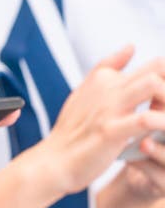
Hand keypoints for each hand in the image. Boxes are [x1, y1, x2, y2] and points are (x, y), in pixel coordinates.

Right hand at [35, 47, 164, 194]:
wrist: (53, 161)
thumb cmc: (72, 132)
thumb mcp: (85, 92)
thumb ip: (108, 68)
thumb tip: (131, 46)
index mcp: (105, 78)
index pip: (155, 65)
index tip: (164, 103)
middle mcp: (107, 88)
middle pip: (158, 68)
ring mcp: (109, 108)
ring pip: (152, 84)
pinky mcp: (110, 131)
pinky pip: (146, 120)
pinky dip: (161, 124)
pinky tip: (162, 133)